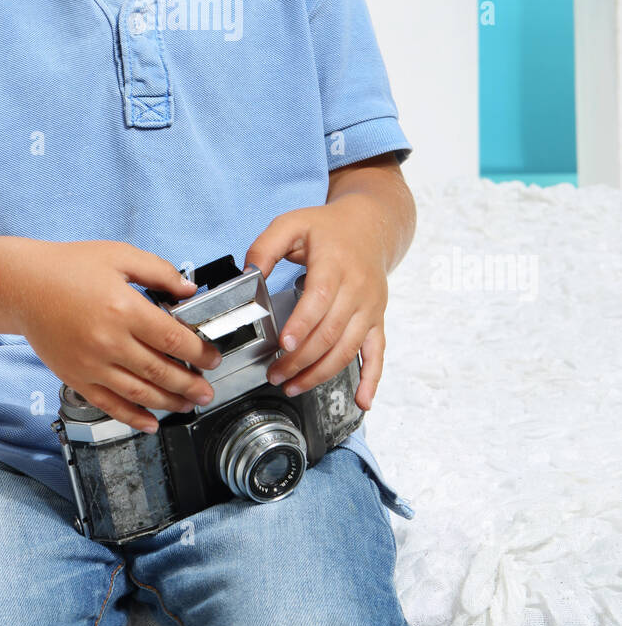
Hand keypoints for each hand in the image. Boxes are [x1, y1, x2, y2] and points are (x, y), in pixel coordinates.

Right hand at [12, 238, 222, 432]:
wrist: (23, 285)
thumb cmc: (68, 267)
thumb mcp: (119, 255)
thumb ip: (159, 271)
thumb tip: (189, 289)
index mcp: (123, 308)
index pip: (172, 337)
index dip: (198, 351)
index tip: (213, 357)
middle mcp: (108, 341)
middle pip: (159, 371)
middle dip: (190, 384)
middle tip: (208, 390)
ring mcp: (90, 364)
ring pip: (138, 393)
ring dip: (169, 403)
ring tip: (188, 405)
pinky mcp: (75, 377)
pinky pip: (109, 405)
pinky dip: (132, 417)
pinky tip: (150, 423)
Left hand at [242, 202, 387, 411]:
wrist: (370, 226)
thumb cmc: (327, 228)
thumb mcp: (291, 224)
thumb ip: (264, 247)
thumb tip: (247, 277)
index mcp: (334, 264)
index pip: (318, 300)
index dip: (301, 326)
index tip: (283, 344)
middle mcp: (357, 288)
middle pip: (329, 332)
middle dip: (300, 359)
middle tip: (274, 374)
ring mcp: (369, 307)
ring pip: (347, 349)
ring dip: (320, 373)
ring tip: (294, 385)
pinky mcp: (376, 319)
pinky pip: (377, 353)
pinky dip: (372, 380)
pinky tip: (363, 401)